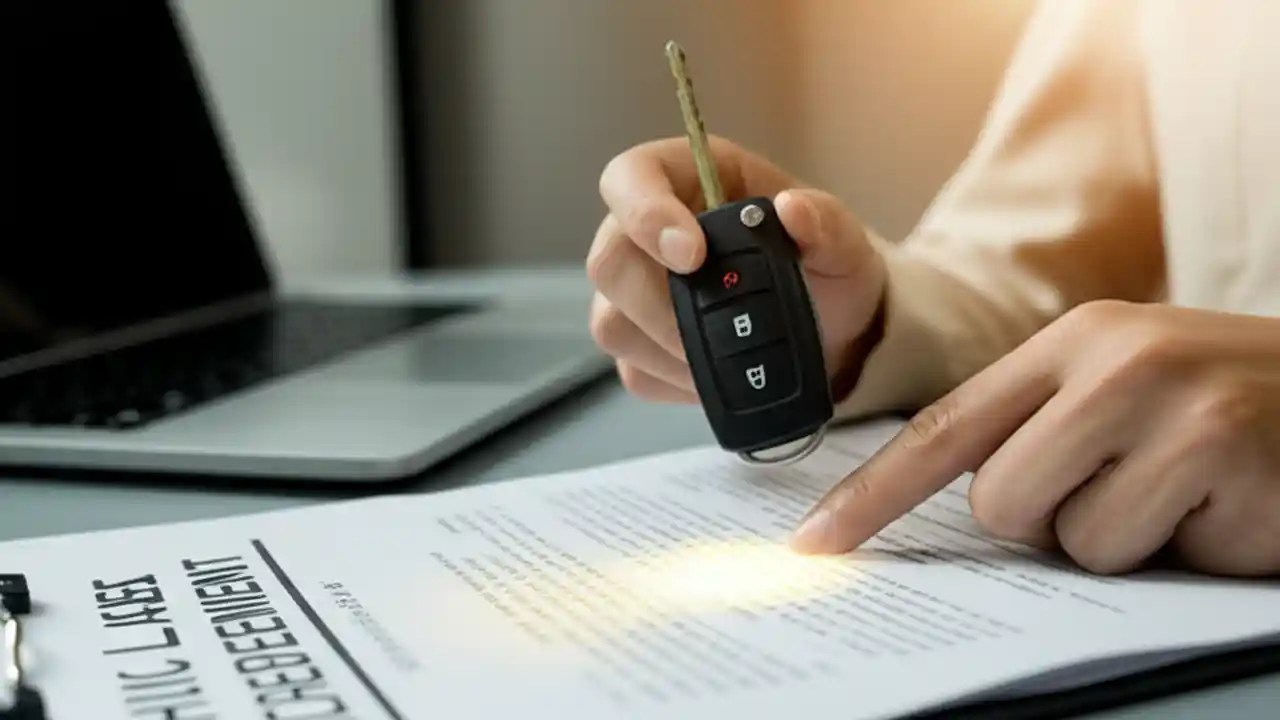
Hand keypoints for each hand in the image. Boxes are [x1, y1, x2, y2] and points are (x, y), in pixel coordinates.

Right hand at [587, 136, 885, 402]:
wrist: (833, 335)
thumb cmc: (827, 269)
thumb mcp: (844, 242)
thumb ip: (825, 222)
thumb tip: (793, 208)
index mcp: (687, 181)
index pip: (628, 177)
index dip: (644, 212)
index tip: (691, 254)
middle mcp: (645, 233)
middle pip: (609, 261)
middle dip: (659, 303)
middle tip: (717, 325)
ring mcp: (634, 295)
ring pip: (612, 323)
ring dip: (671, 348)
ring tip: (732, 353)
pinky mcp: (640, 349)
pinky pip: (635, 371)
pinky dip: (678, 380)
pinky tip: (721, 374)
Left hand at [791, 300, 1279, 576]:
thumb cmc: (1229, 404)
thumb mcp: (1129, 384)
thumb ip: (1041, 425)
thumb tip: (955, 502)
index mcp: (1075, 339)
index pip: (945, 428)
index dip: (874, 493)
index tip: (818, 541)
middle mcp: (1114, 360)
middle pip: (998, 500)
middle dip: (1052, 519)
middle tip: (1129, 486)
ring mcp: (1171, 406)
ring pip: (1067, 537)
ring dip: (1122, 538)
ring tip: (1183, 493)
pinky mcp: (1221, 456)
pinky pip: (1142, 554)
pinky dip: (1181, 551)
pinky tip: (1224, 505)